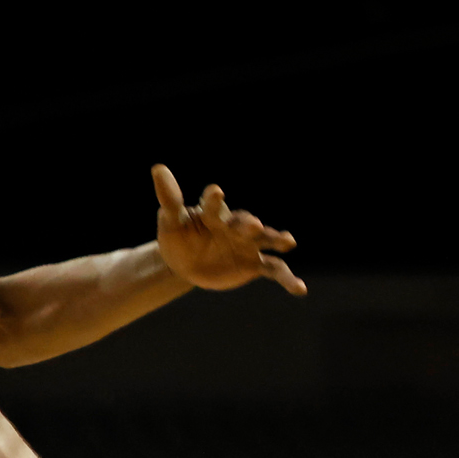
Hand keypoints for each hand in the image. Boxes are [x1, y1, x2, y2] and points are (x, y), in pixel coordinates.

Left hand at [151, 164, 303, 294]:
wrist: (186, 265)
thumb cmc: (178, 238)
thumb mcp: (170, 222)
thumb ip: (170, 199)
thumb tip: (158, 168)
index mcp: (212, 214)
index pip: (213, 204)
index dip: (214, 199)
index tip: (215, 193)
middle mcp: (235, 226)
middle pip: (244, 222)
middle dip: (248, 223)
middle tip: (254, 224)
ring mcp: (247, 245)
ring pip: (266, 240)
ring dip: (277, 240)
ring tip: (288, 242)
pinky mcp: (255, 264)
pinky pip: (275, 270)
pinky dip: (288, 279)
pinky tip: (300, 289)